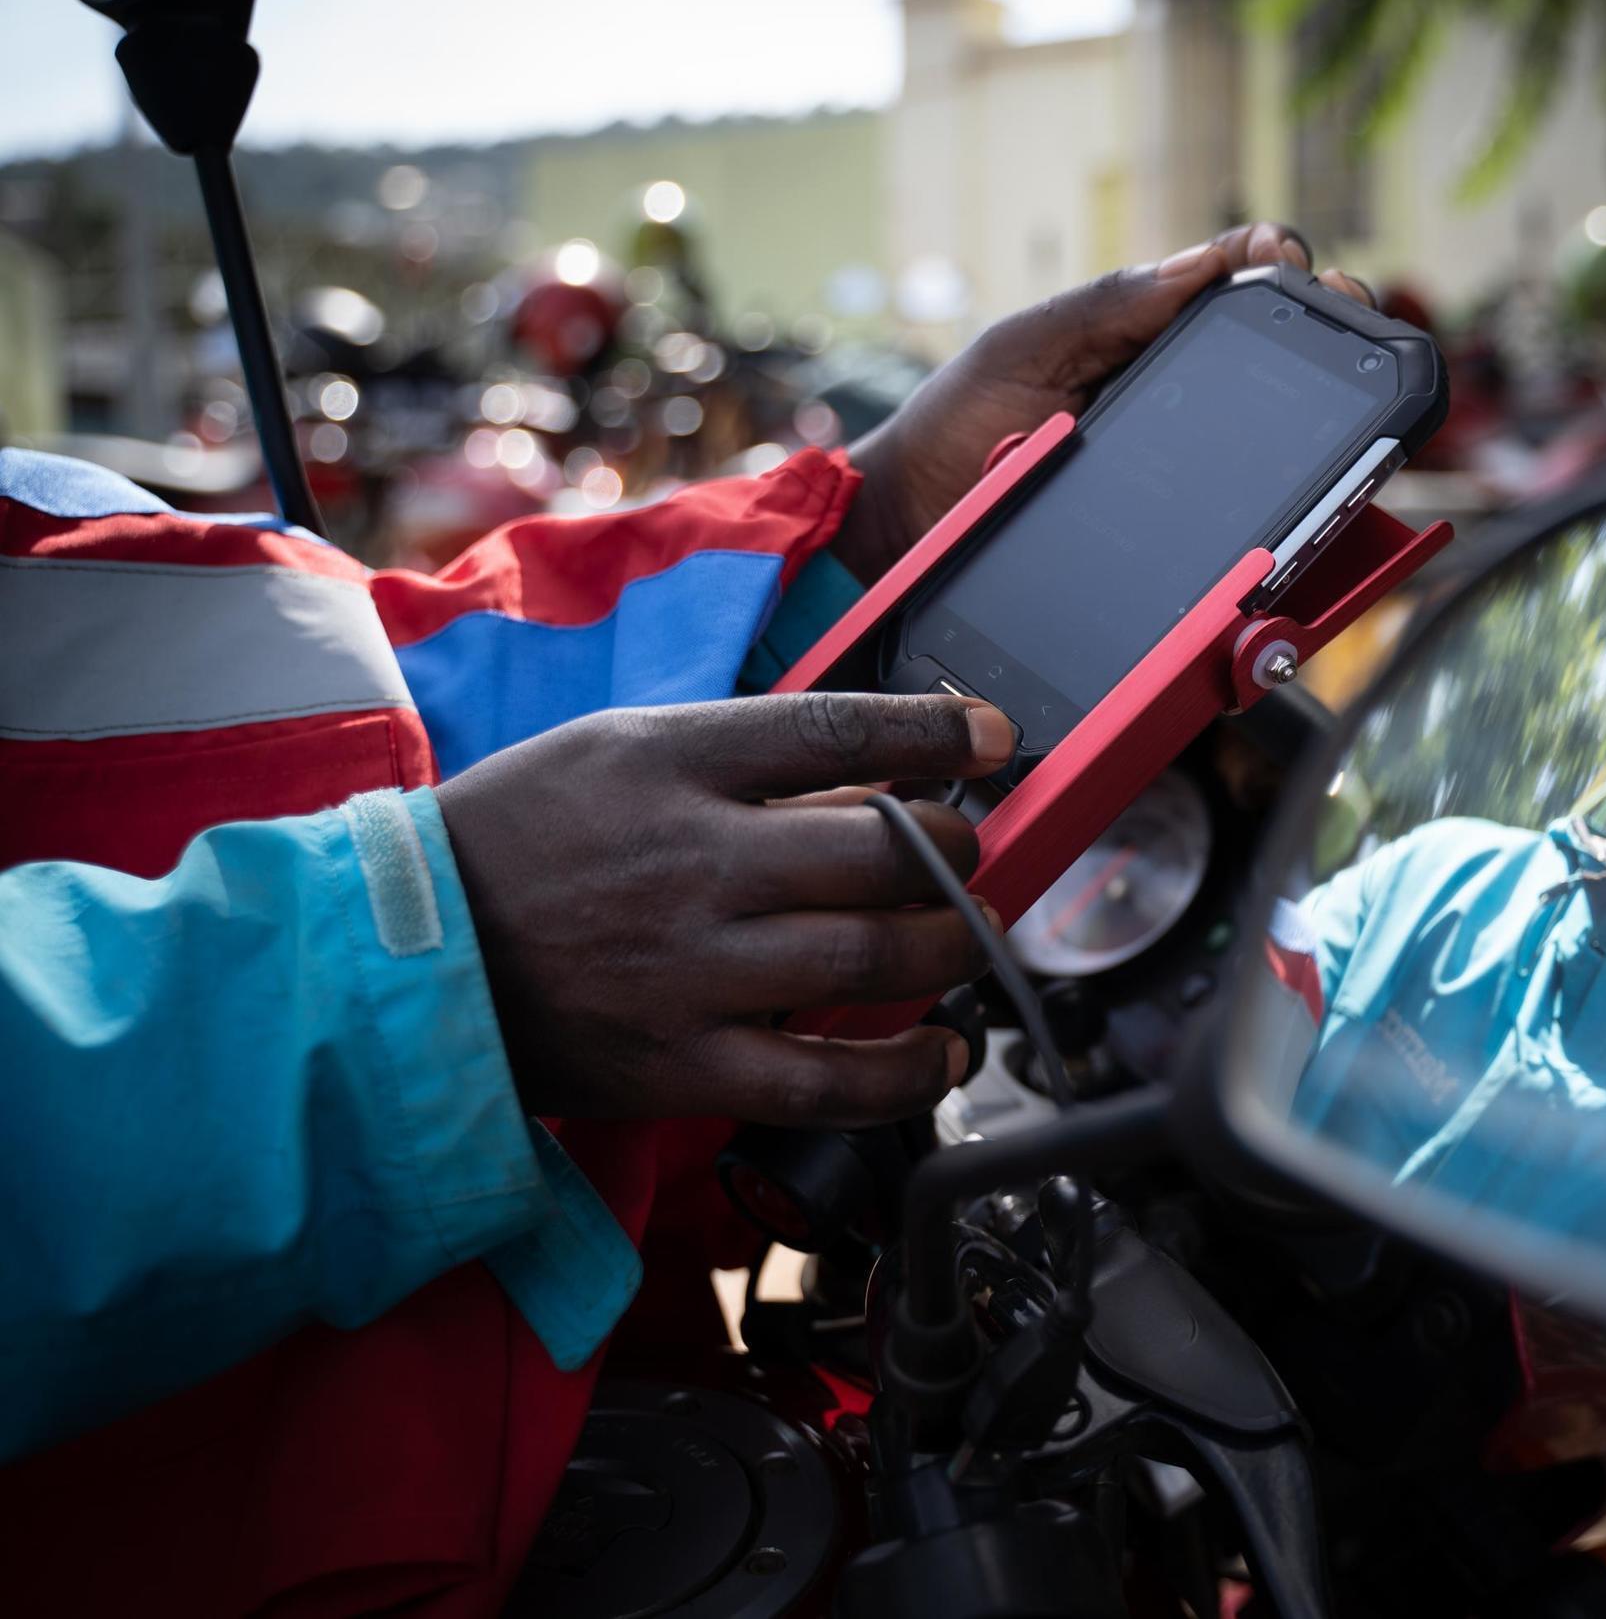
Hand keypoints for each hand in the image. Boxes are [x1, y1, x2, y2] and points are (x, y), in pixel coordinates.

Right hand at [436, 692, 1016, 1126]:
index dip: (937, 729)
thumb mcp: (620, 750)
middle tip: (969, 853)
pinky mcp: (682, 1064)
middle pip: (882, 851)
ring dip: (950, 946)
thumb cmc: (523, 838)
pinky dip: (902, 1074)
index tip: (996, 738)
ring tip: (966, 937)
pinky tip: (943, 1054)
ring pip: (871, 957)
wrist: (404, 953)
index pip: (836, 729)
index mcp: (672, 763)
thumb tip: (875, 771)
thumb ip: (744, 757)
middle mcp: (693, 862)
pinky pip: (822, 1081)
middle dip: (957, 850)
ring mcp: (691, 970)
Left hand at [835, 222, 1376, 579]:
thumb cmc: (952, 431)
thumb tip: (1205, 264)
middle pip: (1283, 369)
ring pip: (1285, 457)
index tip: (1299, 267)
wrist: (907, 535)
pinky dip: (1295, 534)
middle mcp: (1178, 406)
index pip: (1236, 290)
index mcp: (1144, 341)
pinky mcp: (1183, 549)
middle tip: (1352, 324)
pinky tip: (1316, 516)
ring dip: (1333, 437)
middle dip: (1333, 336)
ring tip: (1355, 412)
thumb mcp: (1023, 350)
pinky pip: (1252, 541)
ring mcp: (1185, 478)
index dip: (1282, 267)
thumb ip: (1106, 307)